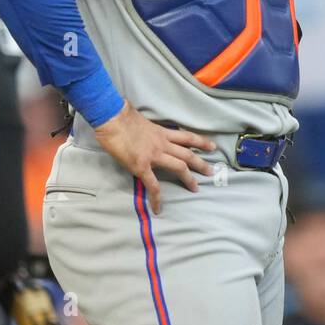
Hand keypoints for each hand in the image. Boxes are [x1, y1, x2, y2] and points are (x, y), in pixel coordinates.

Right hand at [93, 101, 215, 213]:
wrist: (112, 118)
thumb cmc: (122, 116)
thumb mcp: (143, 121)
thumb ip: (150, 130)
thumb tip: (148, 133)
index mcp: (162, 132)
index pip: (187, 137)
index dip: (201, 142)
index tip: (212, 147)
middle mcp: (162, 144)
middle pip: (187, 154)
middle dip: (200, 163)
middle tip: (210, 172)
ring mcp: (154, 155)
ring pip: (179, 167)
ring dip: (188, 178)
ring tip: (196, 188)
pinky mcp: (141, 166)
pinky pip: (152, 185)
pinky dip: (156, 197)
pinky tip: (158, 208)